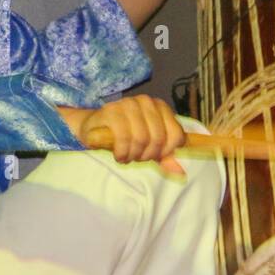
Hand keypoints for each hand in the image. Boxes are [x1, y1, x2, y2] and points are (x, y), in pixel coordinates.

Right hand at [65, 96, 188, 176]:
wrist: (93, 127)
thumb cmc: (125, 136)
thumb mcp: (148, 146)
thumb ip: (164, 157)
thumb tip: (181, 172)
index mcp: (160, 107)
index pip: (176, 134)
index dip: (167, 152)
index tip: (155, 157)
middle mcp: (146, 102)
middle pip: (158, 138)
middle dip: (148, 155)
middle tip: (137, 158)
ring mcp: (128, 104)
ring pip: (141, 138)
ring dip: (134, 155)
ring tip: (127, 157)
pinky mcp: (111, 111)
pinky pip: (123, 137)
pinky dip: (122, 152)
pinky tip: (119, 155)